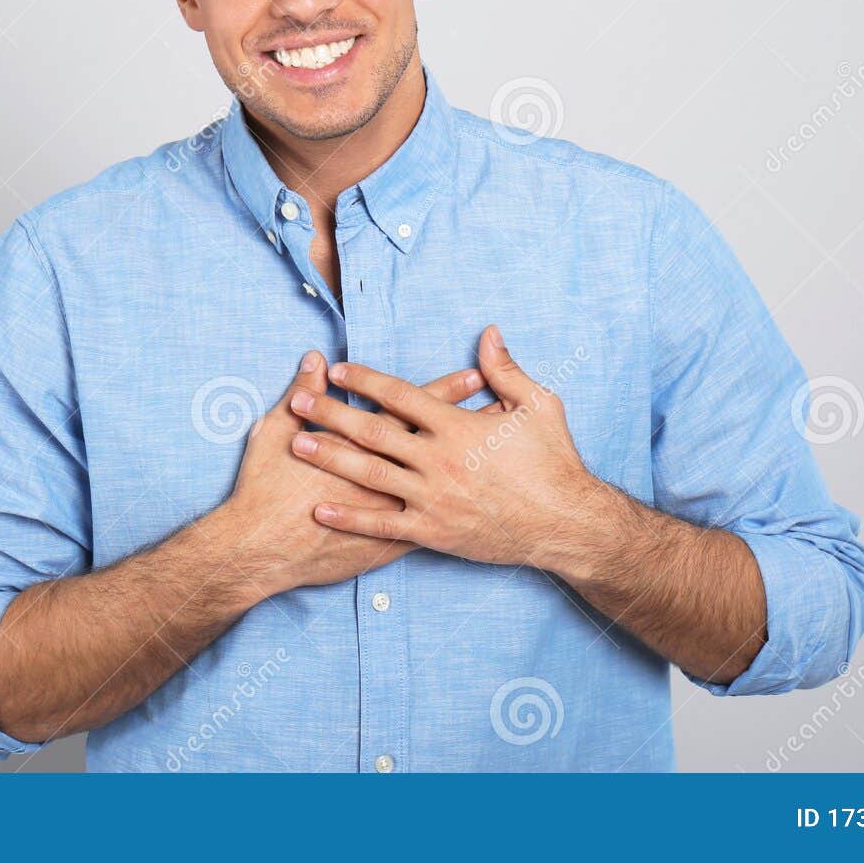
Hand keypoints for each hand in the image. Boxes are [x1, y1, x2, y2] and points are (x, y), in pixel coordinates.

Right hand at [215, 352, 492, 598]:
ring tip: (502, 451)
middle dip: (473, 422)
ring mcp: (393, 512)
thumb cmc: (264, 489)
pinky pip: (432, 525)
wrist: (261, 550)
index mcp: (366, 442)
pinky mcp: (391, 544)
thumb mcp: (275, 430)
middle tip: (503, 405)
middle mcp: (388, 475)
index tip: (475, 375)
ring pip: (446, 485)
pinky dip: (457, 513)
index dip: (445, 390)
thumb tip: (316, 360)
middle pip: (441, 441)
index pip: (415, 407)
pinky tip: (479, 505)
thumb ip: (302, 393)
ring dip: (473, 467)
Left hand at [287, 326, 606, 572]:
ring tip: (297, 443)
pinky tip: (321, 510)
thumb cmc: (554, 463)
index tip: (336, 369)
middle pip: (373, 431)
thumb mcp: (539, 405)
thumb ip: (506, 369)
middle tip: (298, 400)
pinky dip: (349, 517)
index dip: (365, 379)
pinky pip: (382, 524)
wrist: (566, 524)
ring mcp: (433, 498)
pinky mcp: (433, 532)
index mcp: (459, 427)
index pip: (400, 395)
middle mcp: (439, 460)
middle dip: (331, 413)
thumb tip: (488, 332)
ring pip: (369, 475)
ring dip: (330, 457)